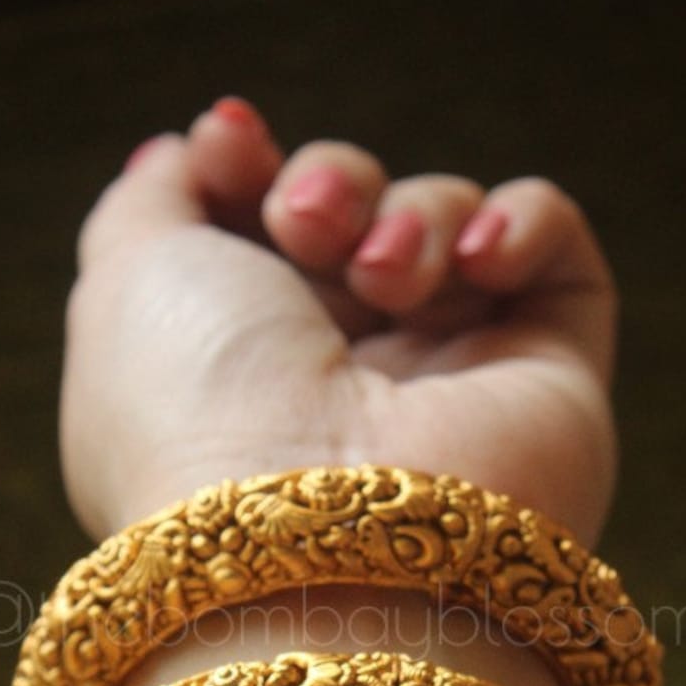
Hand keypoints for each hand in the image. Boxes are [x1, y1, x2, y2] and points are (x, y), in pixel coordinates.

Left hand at [61, 97, 618, 546]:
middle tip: (306, 225)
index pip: (265, 231)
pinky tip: (479, 261)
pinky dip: (523, 222)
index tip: (233, 148)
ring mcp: (453, 387)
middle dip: (328, 184)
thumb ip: (153, 198)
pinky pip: (559, 256)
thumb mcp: (126, 281)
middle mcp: (347, 383)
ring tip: (382, 278)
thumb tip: (198, 149)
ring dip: (411, 216)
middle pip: (356, 217)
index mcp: (239, 374)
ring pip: (449, 224)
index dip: (251, 169)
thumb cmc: (203, 413)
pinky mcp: (551, 388)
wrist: (323, 538)